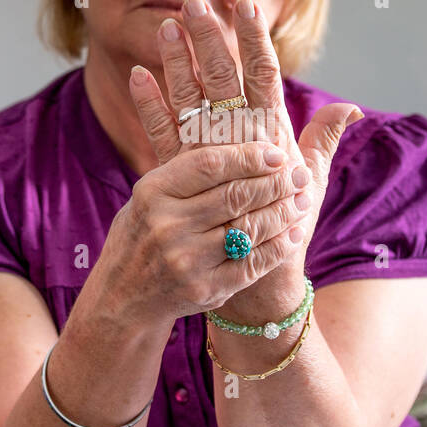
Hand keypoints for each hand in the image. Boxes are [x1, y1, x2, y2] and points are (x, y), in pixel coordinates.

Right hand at [100, 140, 306, 327]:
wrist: (124, 296)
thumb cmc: (143, 233)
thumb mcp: (150, 195)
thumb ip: (188, 168)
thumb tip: (235, 129)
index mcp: (153, 192)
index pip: (211, 164)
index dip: (249, 156)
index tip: (276, 153)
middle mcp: (168, 225)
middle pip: (236, 195)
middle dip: (276, 182)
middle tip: (299, 174)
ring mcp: (187, 261)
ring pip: (250, 228)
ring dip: (284, 212)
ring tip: (303, 199)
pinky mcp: (206, 289)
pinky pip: (253, 263)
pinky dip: (279, 246)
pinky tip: (294, 232)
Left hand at [129, 0, 363, 317]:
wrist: (257, 280)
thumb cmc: (286, 226)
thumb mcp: (311, 180)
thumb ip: (324, 138)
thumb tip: (352, 107)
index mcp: (274, 135)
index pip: (265, 75)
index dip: (254, 39)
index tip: (244, 4)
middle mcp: (243, 142)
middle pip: (224, 78)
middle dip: (211, 37)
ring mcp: (211, 160)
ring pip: (192, 98)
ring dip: (179, 60)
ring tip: (168, 23)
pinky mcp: (184, 181)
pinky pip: (163, 135)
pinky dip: (149, 105)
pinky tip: (136, 75)